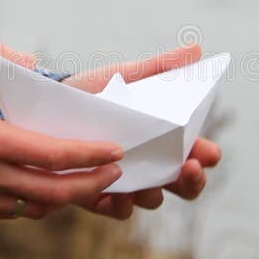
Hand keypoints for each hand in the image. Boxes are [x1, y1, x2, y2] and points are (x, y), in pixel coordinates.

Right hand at [0, 42, 123, 220]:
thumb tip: (27, 59)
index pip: (52, 154)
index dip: (88, 155)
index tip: (114, 151)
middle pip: (54, 191)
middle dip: (90, 184)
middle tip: (114, 172)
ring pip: (36, 207)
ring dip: (65, 197)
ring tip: (86, 181)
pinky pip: (13, 212)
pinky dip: (37, 203)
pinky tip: (45, 188)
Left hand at [64, 44, 221, 218]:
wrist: (50, 103)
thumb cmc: (96, 89)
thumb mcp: (127, 75)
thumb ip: (161, 66)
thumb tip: (196, 49)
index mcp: (165, 137)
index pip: (196, 152)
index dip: (206, 155)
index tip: (207, 152)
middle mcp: (151, 162)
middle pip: (184, 184)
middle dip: (192, 181)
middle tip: (188, 169)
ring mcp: (127, 180)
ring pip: (152, 199)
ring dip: (154, 195)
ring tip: (148, 187)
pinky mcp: (99, 193)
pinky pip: (115, 209)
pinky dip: (119, 206)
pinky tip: (117, 197)